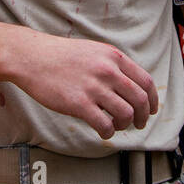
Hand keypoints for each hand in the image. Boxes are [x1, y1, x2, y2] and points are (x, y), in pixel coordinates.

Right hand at [10, 33, 158, 139]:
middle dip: (143, 117)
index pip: (145, 81)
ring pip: (126, 114)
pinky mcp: (79, 103)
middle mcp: (107, 71)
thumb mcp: (93, 51)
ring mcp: (94, 87)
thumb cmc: (59, 56)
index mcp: (113, 57)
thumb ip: (112, 65)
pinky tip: (103, 132)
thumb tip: (129, 87)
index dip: (153, 99)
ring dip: (125, 125)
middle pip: (140, 100)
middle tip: (138, 124)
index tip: (151, 110)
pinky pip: (105, 125)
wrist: (31, 57)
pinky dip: (109, 133)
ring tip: (116, 126)